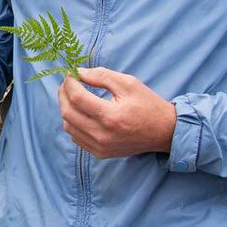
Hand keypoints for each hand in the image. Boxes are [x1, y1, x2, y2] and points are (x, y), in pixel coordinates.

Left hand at [58, 67, 176, 157]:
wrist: (163, 132)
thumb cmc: (147, 104)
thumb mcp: (128, 83)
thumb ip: (101, 75)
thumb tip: (78, 72)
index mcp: (110, 116)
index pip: (77, 98)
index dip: (69, 83)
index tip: (71, 74)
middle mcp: (102, 135)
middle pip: (67, 113)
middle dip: (63, 94)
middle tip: (68, 83)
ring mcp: (100, 147)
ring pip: (68, 127)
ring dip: (66, 108)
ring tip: (74, 96)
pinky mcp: (100, 153)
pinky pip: (76, 138)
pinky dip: (73, 123)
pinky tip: (81, 112)